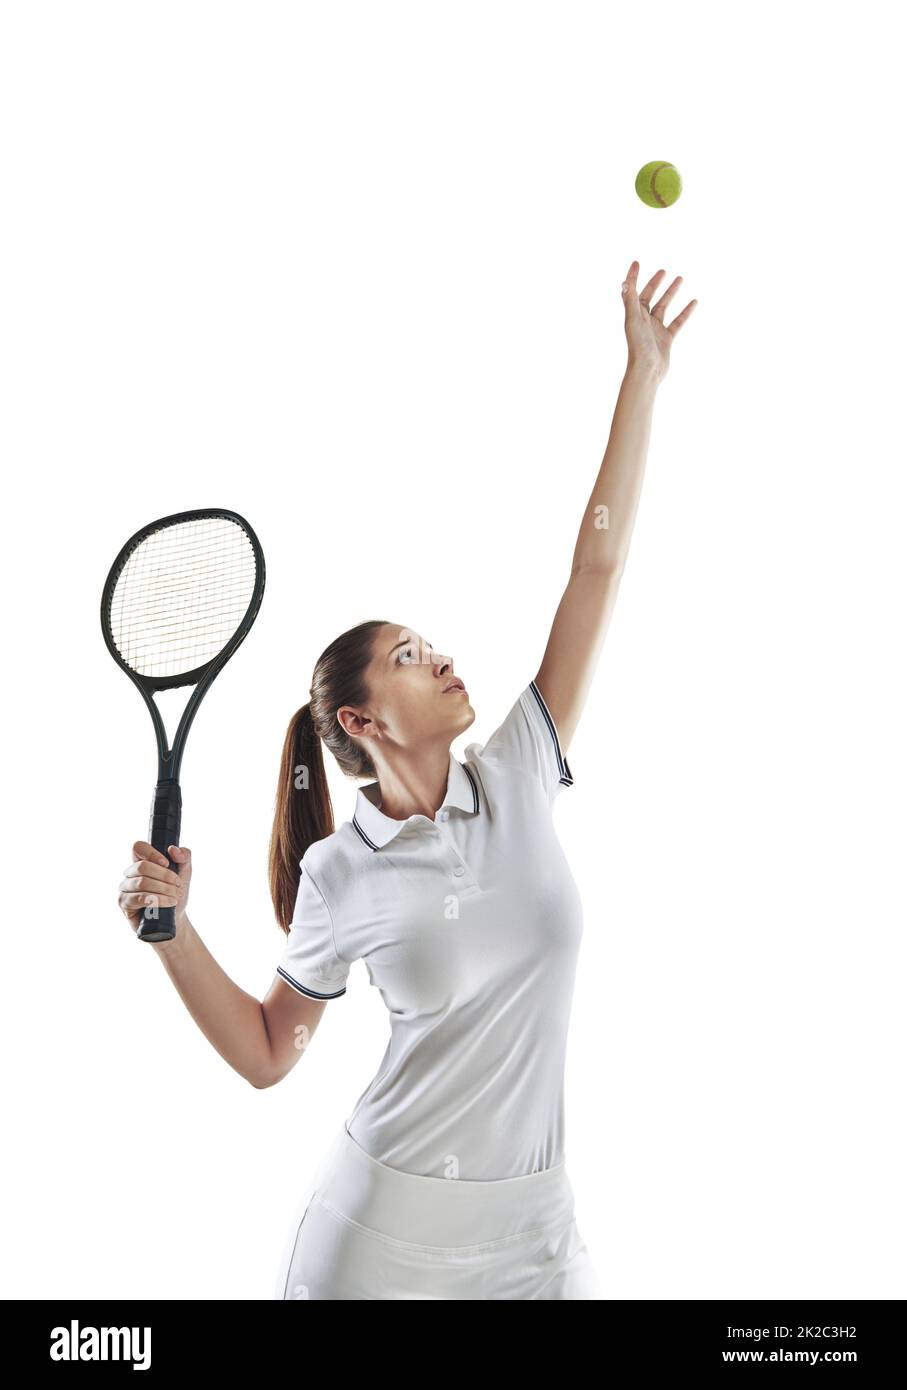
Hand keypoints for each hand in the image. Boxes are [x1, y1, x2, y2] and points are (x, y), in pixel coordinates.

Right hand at [118, 840, 191, 933]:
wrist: (175, 919)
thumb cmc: (176, 893)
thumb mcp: (185, 872)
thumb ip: (184, 856)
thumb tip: (172, 849)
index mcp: (142, 861)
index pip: (138, 847)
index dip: (151, 853)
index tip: (167, 863)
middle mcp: (130, 873)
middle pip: (142, 866)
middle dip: (164, 876)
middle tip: (178, 885)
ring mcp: (125, 888)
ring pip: (141, 882)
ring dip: (163, 889)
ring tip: (175, 896)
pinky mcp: (124, 903)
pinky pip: (139, 898)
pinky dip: (157, 900)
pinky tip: (168, 903)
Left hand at [621, 260, 697, 384]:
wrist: (647, 370)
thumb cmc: (638, 346)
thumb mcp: (634, 320)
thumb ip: (630, 301)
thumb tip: (624, 282)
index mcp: (633, 314)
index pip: (632, 291)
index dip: (633, 277)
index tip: (637, 262)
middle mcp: (643, 320)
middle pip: (649, 296)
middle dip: (655, 283)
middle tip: (663, 271)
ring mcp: (655, 329)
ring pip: (664, 306)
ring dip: (671, 292)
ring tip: (680, 278)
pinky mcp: (666, 338)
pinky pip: (677, 321)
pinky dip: (685, 311)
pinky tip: (694, 301)